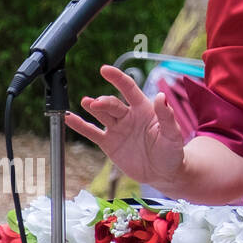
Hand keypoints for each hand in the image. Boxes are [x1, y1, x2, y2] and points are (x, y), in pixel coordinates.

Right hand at [65, 65, 184, 186]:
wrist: (163, 173)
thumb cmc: (172, 151)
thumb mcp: (172, 134)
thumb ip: (166, 116)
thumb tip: (162, 96)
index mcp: (145, 109)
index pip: (129, 89)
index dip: (118, 78)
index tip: (105, 69)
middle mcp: (129, 116)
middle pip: (113, 104)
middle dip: (104, 102)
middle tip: (97, 103)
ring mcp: (118, 129)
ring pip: (102, 115)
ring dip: (92, 107)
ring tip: (86, 101)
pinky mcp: (109, 143)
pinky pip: (92, 132)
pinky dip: (80, 125)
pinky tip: (69, 118)